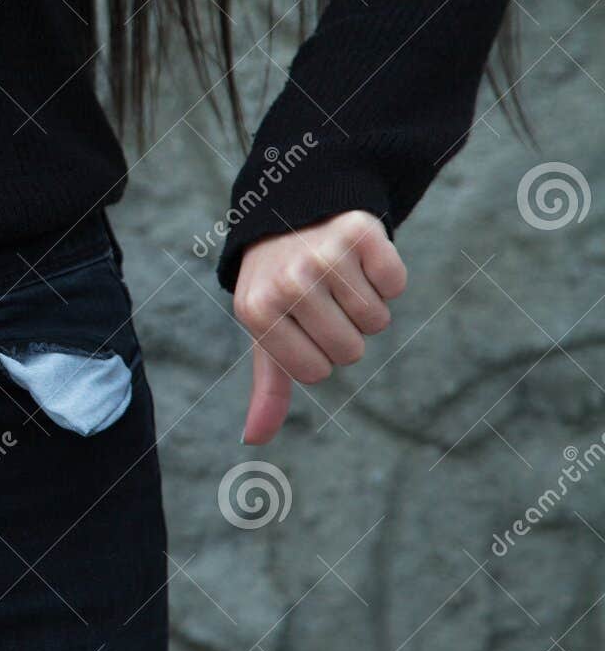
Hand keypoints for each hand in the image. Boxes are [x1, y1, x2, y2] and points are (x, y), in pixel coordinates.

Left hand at [233, 210, 406, 444]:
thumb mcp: (266, 332)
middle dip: (346, 334)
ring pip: (376, 321)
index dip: (320, 356)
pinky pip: (395, 284)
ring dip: (367, 306)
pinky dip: (386, 277)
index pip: (316, 373)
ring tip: (340, 279)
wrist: (292, 212)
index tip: (304, 326)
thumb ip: (268, 387)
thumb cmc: (279, 285)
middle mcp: (287, 283)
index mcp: (257, 312)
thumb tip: (254, 439)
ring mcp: (323, 256)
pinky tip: (359, 259)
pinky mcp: (360, 231)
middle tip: (324, 300)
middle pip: (350, 351)